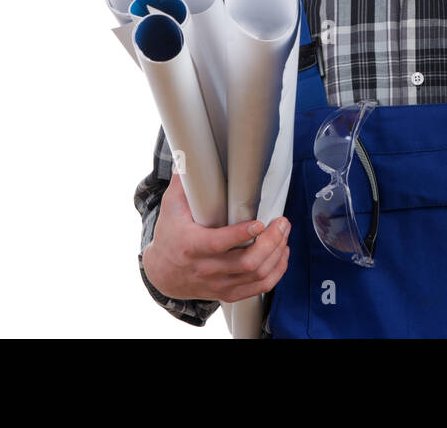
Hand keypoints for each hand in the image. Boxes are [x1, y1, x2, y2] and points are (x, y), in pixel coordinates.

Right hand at [142, 170, 290, 302]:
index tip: (259, 221)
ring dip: (277, 254)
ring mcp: (218, 284)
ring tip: (284, 234)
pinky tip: (282, 254)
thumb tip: (188, 154)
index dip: (241, 234)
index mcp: (190, 246)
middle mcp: (206, 269)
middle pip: (246, 263)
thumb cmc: (170, 235)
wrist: (162, 274)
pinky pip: (259, 288)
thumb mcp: (171, 208)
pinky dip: (276, 272)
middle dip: (271, 242)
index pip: (218, 244)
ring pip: (256, 275)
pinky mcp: (228, 292)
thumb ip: (183, 183)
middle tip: (282, 223)